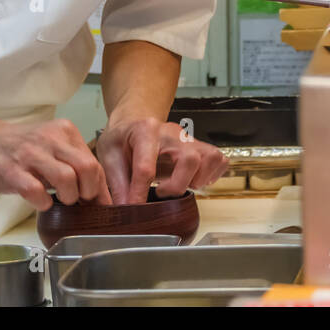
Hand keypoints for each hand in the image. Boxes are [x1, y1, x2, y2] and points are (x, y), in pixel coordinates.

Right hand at [0, 118, 111, 210]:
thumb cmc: (26, 149)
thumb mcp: (55, 148)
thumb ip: (76, 165)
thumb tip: (101, 196)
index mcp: (65, 131)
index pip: (95, 162)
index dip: (101, 189)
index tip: (101, 205)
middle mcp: (51, 139)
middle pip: (87, 168)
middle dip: (89, 192)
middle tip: (79, 200)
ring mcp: (31, 154)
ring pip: (66, 178)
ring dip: (68, 197)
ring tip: (60, 200)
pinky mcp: (12, 171)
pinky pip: (36, 191)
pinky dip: (43, 203)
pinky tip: (41, 202)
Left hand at [96, 117, 228, 203]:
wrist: (135, 121)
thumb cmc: (124, 136)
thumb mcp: (110, 155)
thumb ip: (118, 182)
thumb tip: (125, 208)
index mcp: (146, 130)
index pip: (146, 167)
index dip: (139, 192)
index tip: (135, 208)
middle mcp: (173, 132)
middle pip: (190, 159)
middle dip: (178, 184)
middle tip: (161, 192)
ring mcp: (190, 138)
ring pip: (210, 159)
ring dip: (198, 179)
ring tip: (179, 184)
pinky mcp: (200, 146)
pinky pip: (219, 161)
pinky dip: (211, 175)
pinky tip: (192, 180)